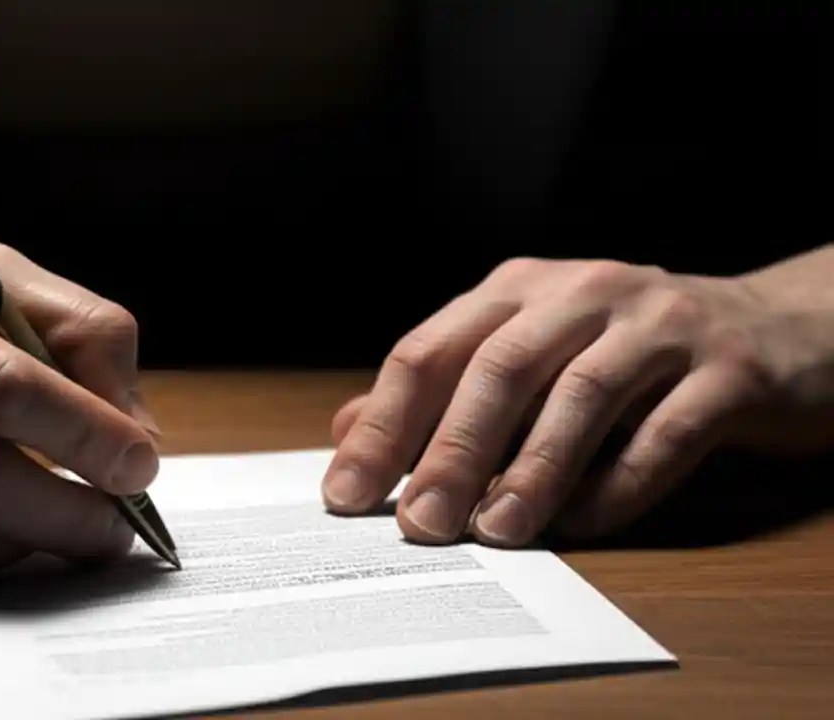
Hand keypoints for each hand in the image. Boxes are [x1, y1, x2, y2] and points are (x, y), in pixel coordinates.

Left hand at [321, 257, 819, 546]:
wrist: (773, 328)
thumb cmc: (623, 353)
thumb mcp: (528, 354)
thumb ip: (443, 390)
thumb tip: (347, 434)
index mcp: (518, 289)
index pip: (429, 351)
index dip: (382, 425)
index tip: (346, 494)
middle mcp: (583, 290)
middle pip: (499, 370)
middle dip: (450, 452)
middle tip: (417, 525)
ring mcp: (660, 322)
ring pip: (582, 395)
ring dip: (531, 471)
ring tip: (495, 533)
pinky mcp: (728, 366)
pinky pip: (668, 430)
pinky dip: (621, 482)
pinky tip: (583, 524)